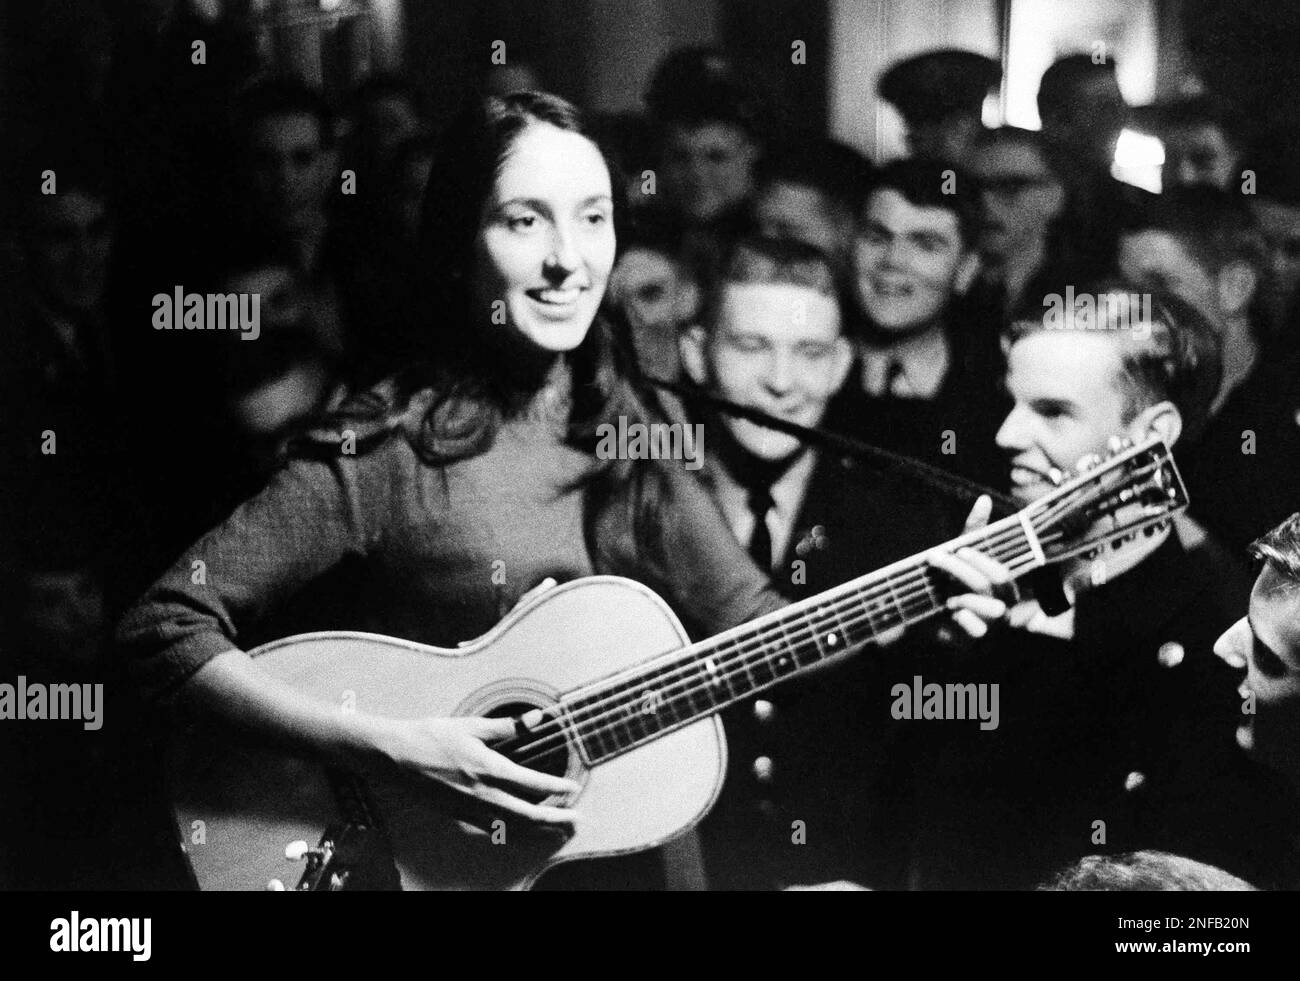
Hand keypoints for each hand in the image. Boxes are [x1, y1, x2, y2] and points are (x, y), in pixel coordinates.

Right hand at [374, 715, 580, 829]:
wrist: (395, 758)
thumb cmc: (431, 737)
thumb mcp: (470, 725)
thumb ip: (506, 726)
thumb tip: (537, 718)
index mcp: (487, 768)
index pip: (531, 783)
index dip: (556, 788)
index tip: (573, 788)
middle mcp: (482, 794)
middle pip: (527, 814)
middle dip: (555, 819)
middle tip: (575, 819)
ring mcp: (470, 809)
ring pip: (512, 827)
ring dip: (538, 830)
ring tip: (558, 830)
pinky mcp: (459, 815)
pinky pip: (493, 829)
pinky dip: (514, 832)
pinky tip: (523, 831)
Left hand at [926, 494, 1016, 638]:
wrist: (924, 618)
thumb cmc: (948, 584)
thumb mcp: (959, 557)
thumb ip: (973, 531)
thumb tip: (985, 499)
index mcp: (1001, 585)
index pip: (1001, 571)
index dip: (980, 559)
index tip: (956, 548)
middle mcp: (1002, 605)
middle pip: (992, 583)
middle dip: (961, 569)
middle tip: (934, 558)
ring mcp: (992, 625)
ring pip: (991, 608)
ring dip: (963, 596)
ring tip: (945, 595)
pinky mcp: (977, 640)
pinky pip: (978, 630)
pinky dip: (963, 619)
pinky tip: (951, 613)